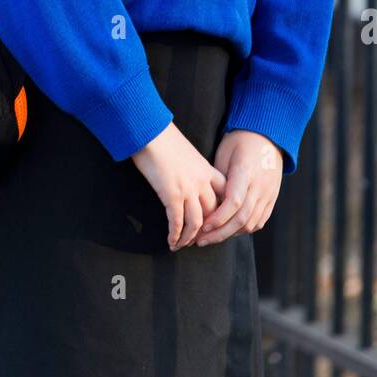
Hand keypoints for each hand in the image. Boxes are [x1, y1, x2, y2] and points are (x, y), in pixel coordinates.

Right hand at [131, 122, 227, 250]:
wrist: (150, 131)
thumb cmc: (163, 138)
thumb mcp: (186, 152)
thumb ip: (192, 167)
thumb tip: (188, 178)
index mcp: (207, 170)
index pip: (226, 195)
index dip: (222, 212)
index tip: (215, 222)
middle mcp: (201, 181)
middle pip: (213, 213)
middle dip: (206, 230)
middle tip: (197, 240)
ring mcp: (188, 189)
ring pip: (196, 223)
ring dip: (189, 238)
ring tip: (181, 245)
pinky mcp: (171, 194)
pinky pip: (177, 222)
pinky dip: (175, 235)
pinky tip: (171, 241)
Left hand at [193, 130, 282, 245]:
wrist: (267, 135)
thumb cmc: (240, 141)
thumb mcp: (224, 153)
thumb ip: (219, 180)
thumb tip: (208, 204)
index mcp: (246, 172)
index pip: (233, 202)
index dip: (218, 218)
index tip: (203, 226)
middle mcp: (260, 185)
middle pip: (241, 218)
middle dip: (220, 233)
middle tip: (201, 240)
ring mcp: (269, 193)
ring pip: (251, 223)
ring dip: (231, 234)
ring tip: (212, 238)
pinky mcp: (272, 198)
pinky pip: (260, 221)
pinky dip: (245, 229)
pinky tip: (230, 231)